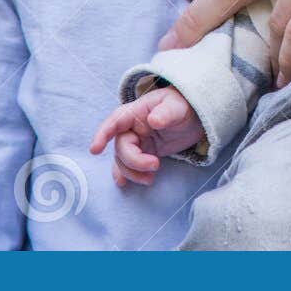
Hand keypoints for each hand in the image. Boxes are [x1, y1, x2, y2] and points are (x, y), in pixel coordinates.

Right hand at [89, 86, 205, 186]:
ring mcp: (136, 141)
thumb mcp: (178, 106)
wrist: (194, 117)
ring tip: (150, 179)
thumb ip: (166, 112)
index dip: (103, 135)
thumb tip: (153, 121)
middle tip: (155, 165)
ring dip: (133, 172)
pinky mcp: (143, 153)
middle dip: (134, 161)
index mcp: (136, 112)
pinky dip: (126, 175)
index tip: (95, 150)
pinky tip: (124, 184)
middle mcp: (131, 127)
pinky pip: (128, 165)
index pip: (115, 121)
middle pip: (121, 147)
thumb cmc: (183, 106)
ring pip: (123, 160)